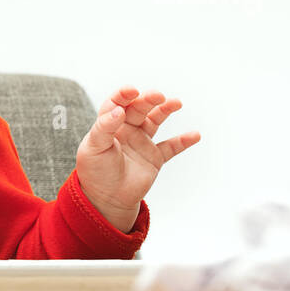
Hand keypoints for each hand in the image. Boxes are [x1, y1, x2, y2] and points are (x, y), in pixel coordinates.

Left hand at [75, 87, 200, 231]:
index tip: (132, 90)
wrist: (106, 199)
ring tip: (176, 103)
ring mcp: (141, 142)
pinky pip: (171, 147)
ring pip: (155, 121)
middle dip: (148, 100)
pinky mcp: (154, 158)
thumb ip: (104, 128)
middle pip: (138, 109)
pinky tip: (195, 135)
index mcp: (108, 125)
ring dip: (165, 110)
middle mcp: (126, 130)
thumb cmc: (95, 172)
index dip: (123, 95)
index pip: (116, 103)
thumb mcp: (94, 148)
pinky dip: (183, 141)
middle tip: (157, 96)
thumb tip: (119, 110)